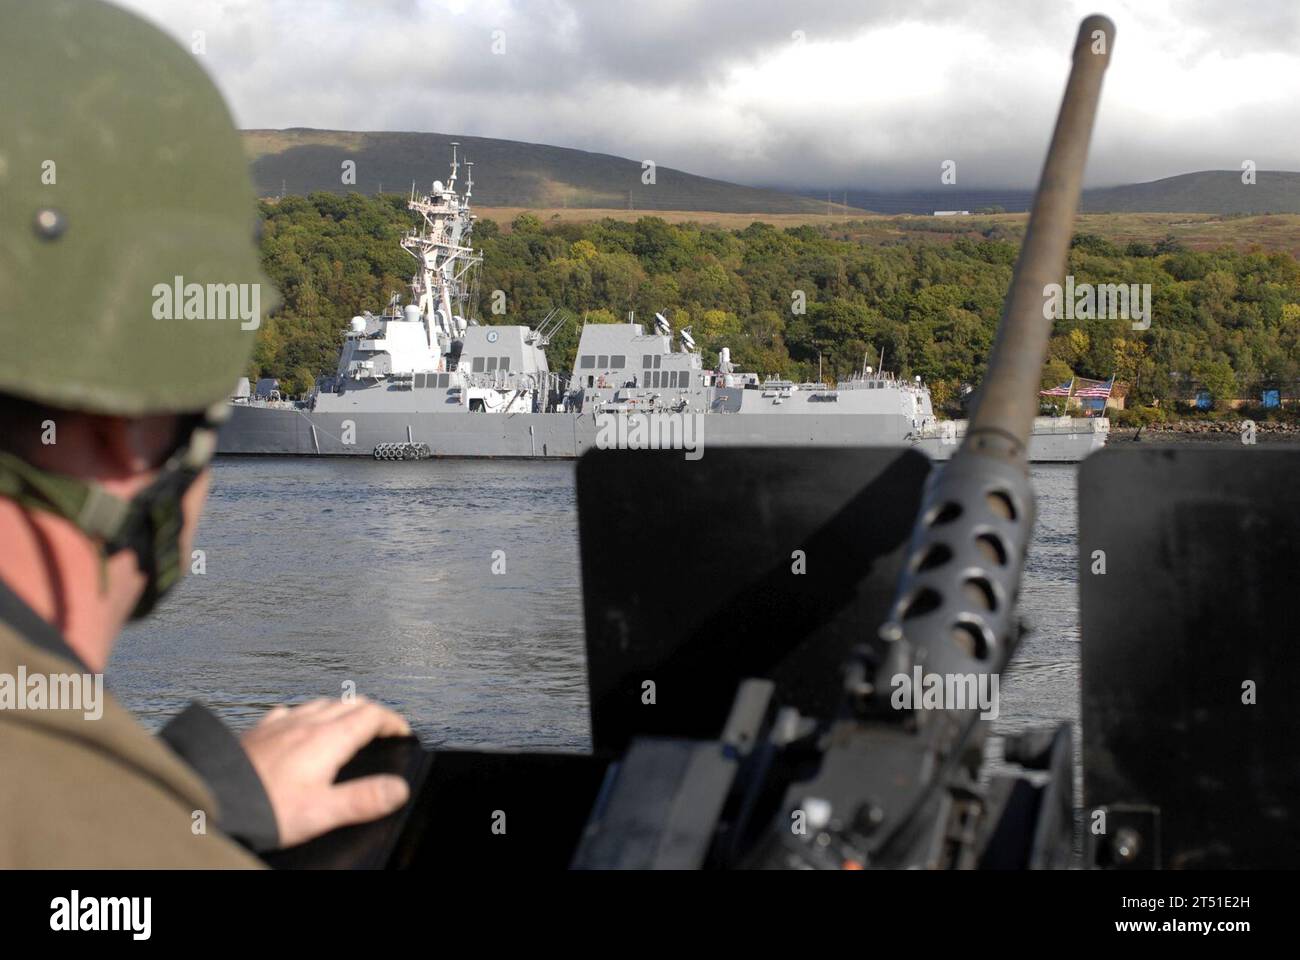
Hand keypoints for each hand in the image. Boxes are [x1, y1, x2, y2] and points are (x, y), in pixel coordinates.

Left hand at [241, 697, 412, 847]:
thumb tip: (398, 789)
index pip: (371, 714)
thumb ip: (363, 799)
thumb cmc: (261, 809)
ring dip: (341, 708)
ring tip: (348, 721)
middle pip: (349, 703)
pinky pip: (290, 711)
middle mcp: (304, 724)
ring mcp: (279, 724)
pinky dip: (307, 713)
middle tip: (381, 727)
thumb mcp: (321, 811)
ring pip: (320, 703)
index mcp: (325, 739)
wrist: (209, 802)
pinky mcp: (258, 731)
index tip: (402, 731)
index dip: (392, 721)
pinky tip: (298, 724)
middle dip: (371, 711)